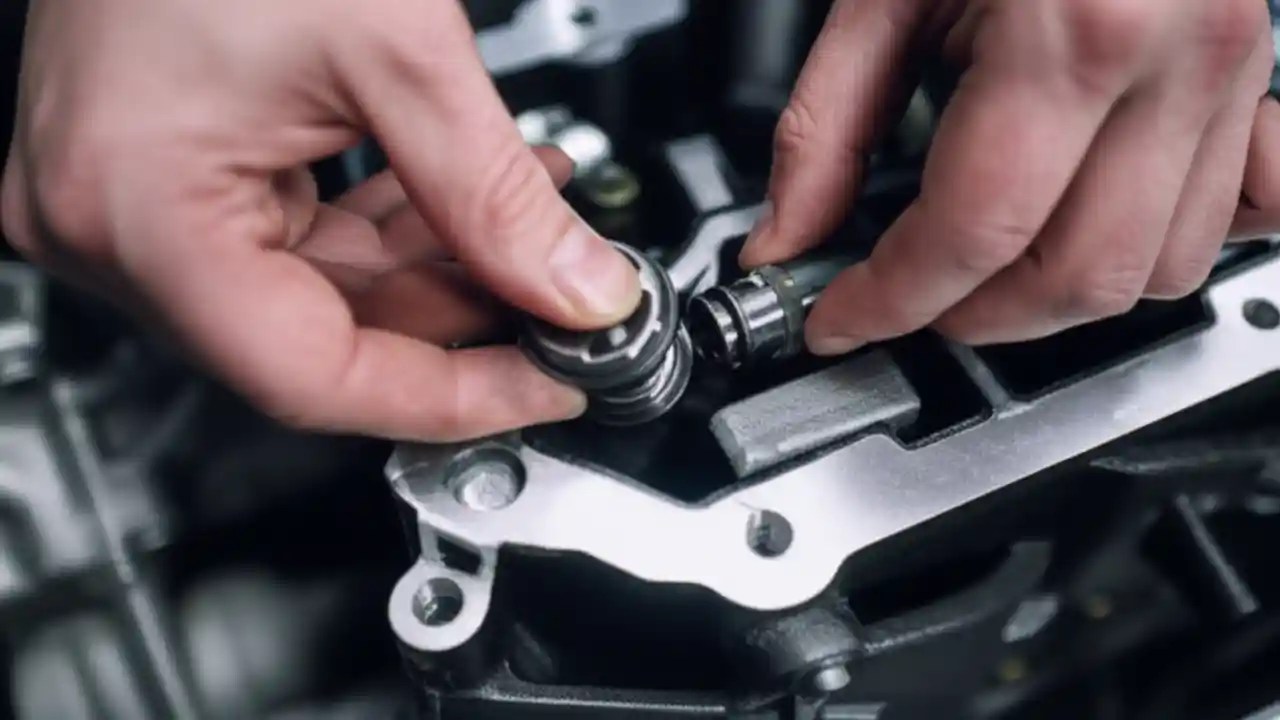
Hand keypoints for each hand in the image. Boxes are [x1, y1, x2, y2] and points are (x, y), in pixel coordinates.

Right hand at [1, 0, 640, 440]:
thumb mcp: (394, 47)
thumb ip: (494, 192)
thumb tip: (577, 287)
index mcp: (134, 208)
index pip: (310, 377)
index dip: (448, 398)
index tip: (543, 390)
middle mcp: (105, 224)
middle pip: (318, 338)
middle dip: (460, 320)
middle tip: (559, 303)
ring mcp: (125, 200)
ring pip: (315, 293)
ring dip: (436, 268)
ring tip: (533, 230)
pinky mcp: (159, 170)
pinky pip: (290, 236)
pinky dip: (387, 225)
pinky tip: (466, 198)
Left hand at [742, 0, 1279, 351]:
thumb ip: (828, 125)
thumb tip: (788, 236)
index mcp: (1075, 25)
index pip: (974, 231)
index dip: (889, 301)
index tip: (836, 319)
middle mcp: (1176, 55)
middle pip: (1074, 278)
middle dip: (967, 317)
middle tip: (897, 298)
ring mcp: (1232, 69)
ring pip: (1156, 271)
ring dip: (1050, 299)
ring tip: (974, 266)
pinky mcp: (1251, 76)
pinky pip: (1223, 218)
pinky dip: (1141, 252)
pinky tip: (1078, 224)